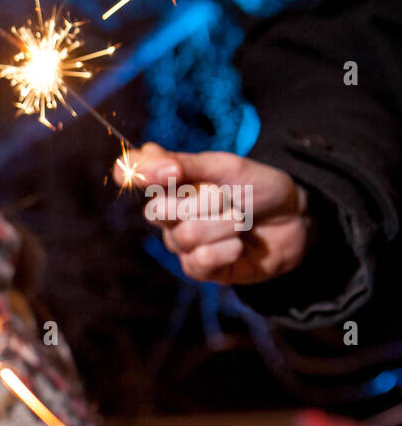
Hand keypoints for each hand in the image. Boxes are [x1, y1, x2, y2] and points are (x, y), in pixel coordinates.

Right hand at [115, 142, 312, 284]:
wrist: (295, 219)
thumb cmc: (257, 188)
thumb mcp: (225, 167)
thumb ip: (184, 162)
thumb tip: (145, 155)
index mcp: (168, 183)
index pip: (129, 173)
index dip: (138, 171)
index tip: (170, 171)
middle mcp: (167, 214)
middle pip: (157, 210)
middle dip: (204, 202)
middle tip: (227, 198)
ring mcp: (180, 243)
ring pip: (185, 235)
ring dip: (225, 225)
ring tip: (240, 221)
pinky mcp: (198, 269)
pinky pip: (199, 260)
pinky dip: (228, 249)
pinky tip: (239, 245)